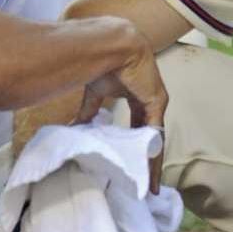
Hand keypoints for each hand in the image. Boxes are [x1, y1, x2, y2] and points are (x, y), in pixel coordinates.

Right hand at [74, 21, 167, 192]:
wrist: (111, 45)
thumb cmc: (102, 63)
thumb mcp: (95, 93)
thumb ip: (90, 111)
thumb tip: (75, 127)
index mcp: (136, 97)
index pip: (138, 126)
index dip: (135, 145)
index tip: (131, 164)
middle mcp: (149, 101)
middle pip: (150, 138)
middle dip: (147, 160)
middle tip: (146, 184)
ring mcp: (155, 103)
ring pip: (155, 140)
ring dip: (152, 163)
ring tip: (150, 186)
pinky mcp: (157, 102)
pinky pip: (156, 133)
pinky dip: (153, 153)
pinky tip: (150, 171)